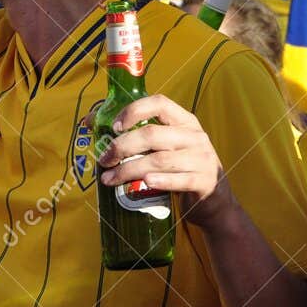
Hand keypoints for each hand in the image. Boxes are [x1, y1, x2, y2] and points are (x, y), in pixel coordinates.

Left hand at [94, 94, 239, 231]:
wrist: (215, 203)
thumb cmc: (183, 171)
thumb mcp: (168, 148)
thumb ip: (139, 136)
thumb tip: (90, 121)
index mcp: (186, 122)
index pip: (160, 103)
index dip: (134, 110)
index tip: (114, 126)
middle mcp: (195, 137)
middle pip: (152, 134)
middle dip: (122, 146)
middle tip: (104, 159)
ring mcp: (202, 159)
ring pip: (159, 160)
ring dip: (129, 169)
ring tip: (110, 178)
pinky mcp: (204, 181)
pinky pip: (179, 179)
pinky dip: (160, 181)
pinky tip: (145, 183)